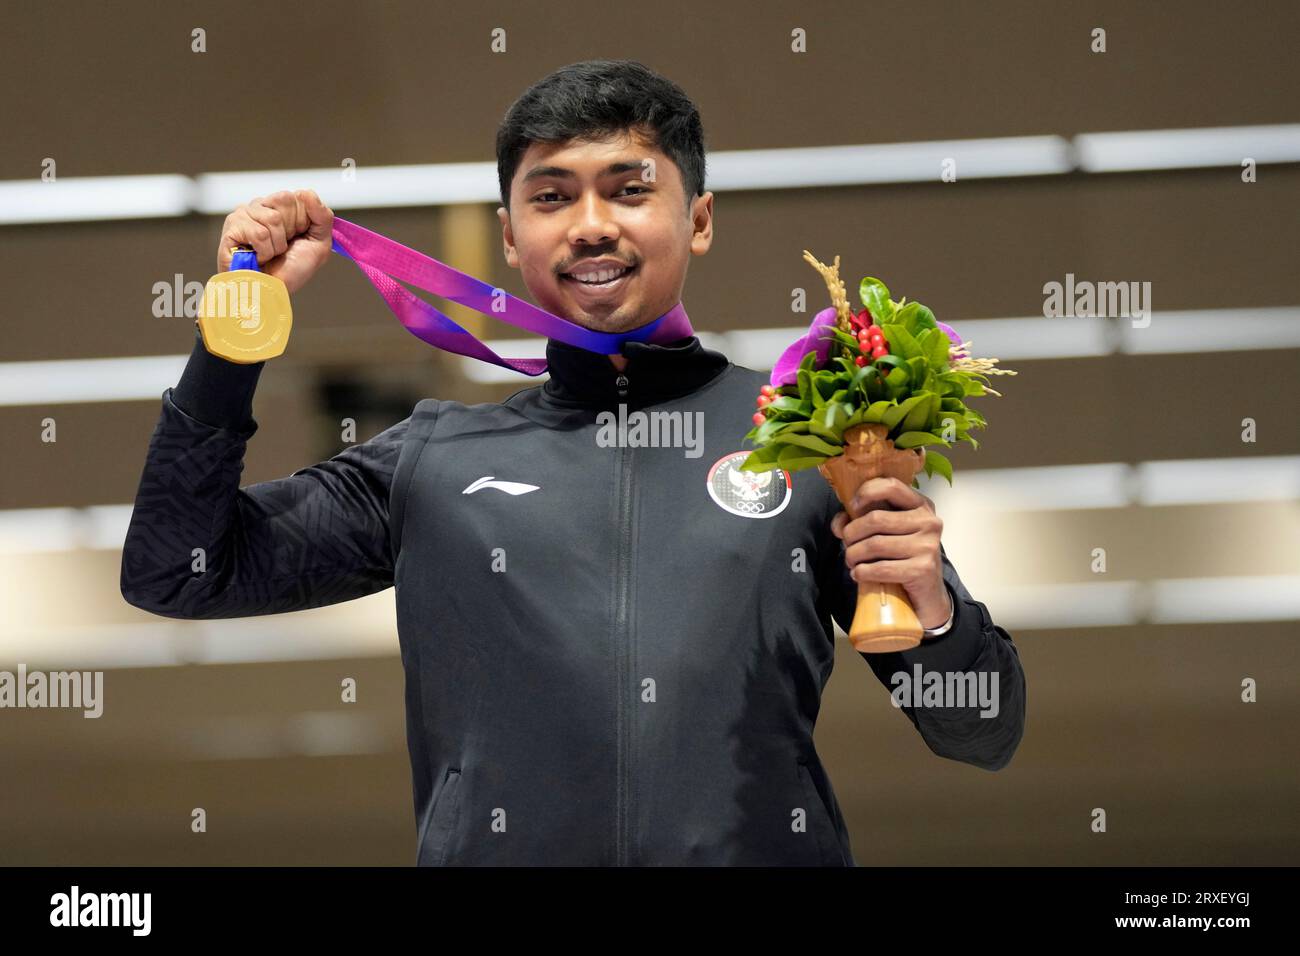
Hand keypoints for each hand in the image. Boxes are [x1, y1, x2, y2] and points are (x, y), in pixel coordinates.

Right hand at [218, 189, 333, 293]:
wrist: (271, 292)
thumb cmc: (292, 271)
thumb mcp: (319, 244)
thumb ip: (322, 216)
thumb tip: (306, 192)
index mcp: (280, 207)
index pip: (298, 196)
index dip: (303, 222)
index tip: (295, 239)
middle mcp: (261, 205)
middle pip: (285, 200)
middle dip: (290, 232)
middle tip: (281, 248)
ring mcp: (244, 214)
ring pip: (272, 218)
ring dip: (277, 245)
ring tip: (269, 254)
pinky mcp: (232, 227)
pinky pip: (259, 233)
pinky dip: (264, 251)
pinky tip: (257, 257)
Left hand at [829, 464, 949, 629]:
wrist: (928, 595)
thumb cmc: (903, 558)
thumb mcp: (887, 534)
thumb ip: (862, 521)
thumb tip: (839, 524)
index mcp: (921, 506)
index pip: (891, 486)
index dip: (866, 492)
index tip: (852, 506)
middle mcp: (929, 522)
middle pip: (875, 519)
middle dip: (852, 534)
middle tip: (848, 546)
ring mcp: (928, 545)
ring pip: (874, 544)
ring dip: (853, 555)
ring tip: (852, 562)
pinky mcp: (923, 569)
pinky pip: (880, 568)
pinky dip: (862, 572)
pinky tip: (859, 574)